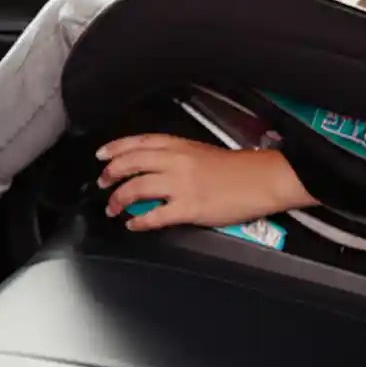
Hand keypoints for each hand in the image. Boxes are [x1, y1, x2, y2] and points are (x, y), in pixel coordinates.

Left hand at [95, 134, 317, 231]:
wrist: (263, 179)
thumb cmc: (240, 169)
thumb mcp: (204, 152)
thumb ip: (178, 157)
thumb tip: (156, 168)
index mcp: (181, 146)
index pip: (139, 142)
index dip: (116, 148)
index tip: (102, 154)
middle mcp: (176, 162)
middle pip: (130, 164)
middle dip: (110, 174)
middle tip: (102, 183)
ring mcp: (181, 185)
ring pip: (136, 189)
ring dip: (118, 199)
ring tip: (113, 207)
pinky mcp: (189, 207)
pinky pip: (154, 216)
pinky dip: (138, 221)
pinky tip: (133, 224)